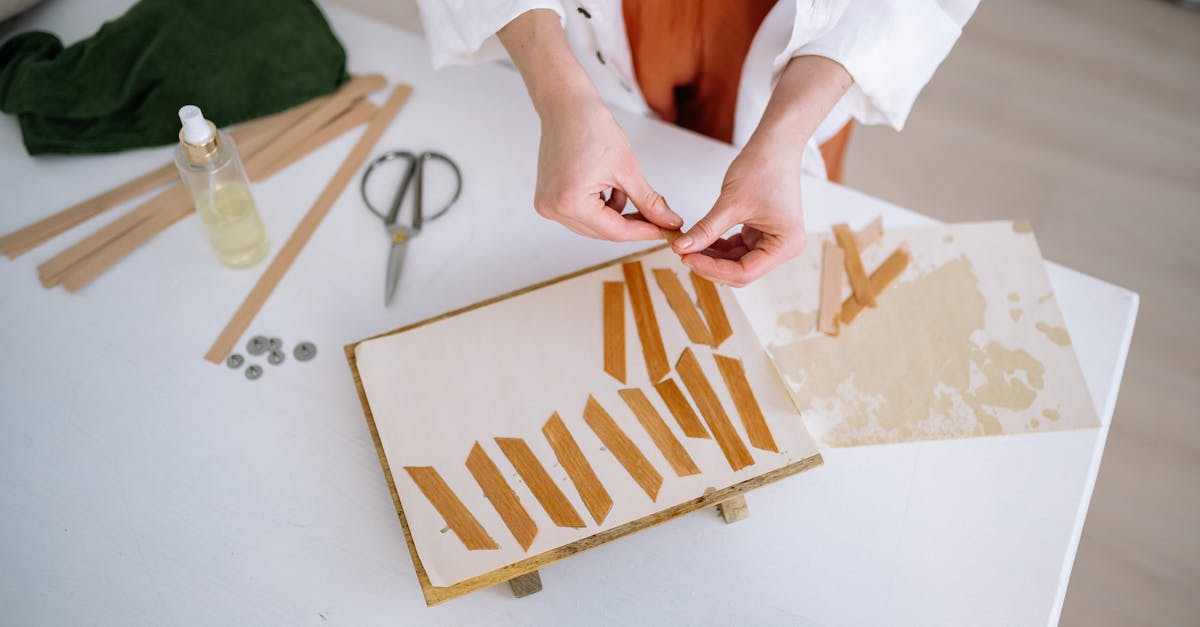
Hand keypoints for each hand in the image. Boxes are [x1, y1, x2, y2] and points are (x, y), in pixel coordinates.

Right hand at [535, 98, 681, 239]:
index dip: (643, 232)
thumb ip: (648, 202)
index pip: (615, 231)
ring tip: (624, 188)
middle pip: (602, 232)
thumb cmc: (591, 127)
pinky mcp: (548, 199)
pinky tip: (607, 187)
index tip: (664, 230)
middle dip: (630, 224)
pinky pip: (580, 214)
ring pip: (593, 225)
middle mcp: (554, 209)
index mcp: (571, 203)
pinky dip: (599, 208)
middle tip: (655, 216)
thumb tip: (668, 222)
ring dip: (614, 215)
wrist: (566, 106)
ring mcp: (548, 205)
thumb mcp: (627, 168)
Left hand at [670, 54, 851, 285]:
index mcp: (786, 245)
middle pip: (741, 271)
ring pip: (736, 262)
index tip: (687, 258)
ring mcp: (773, 241)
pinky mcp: (762, 233)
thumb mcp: (731, 203)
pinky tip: (698, 239)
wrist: (775, 144)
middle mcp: (783, 247)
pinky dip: (717, 246)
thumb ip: (706, 230)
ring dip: (711, 256)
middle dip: (711, 264)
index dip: (713, 268)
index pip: (745, 272)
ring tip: (687, 245)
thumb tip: (681, 248)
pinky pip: (736, 248)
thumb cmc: (764, 167)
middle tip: (683, 253)